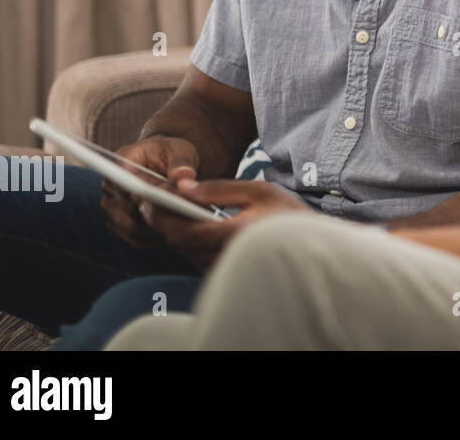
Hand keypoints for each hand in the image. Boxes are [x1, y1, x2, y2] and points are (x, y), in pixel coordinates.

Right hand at [101, 135, 200, 248]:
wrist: (166, 163)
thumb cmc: (171, 154)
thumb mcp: (181, 149)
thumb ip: (182, 161)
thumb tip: (183, 176)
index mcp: (120, 165)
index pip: (125, 186)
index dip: (147, 197)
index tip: (170, 201)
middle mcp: (110, 189)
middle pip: (129, 212)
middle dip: (157, 217)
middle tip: (186, 218)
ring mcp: (113, 209)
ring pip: (133, 229)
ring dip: (158, 231)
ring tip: (185, 226)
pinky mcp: (121, 226)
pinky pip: (136, 240)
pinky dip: (156, 240)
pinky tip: (177, 234)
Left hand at [141, 177, 310, 270]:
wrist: (308, 245)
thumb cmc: (286, 215)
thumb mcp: (258, 191)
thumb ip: (219, 189)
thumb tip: (184, 187)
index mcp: (234, 234)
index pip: (184, 231)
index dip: (162, 214)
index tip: (151, 196)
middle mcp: (225, 256)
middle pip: (178, 242)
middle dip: (162, 218)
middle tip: (155, 196)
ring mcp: (223, 268)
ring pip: (184, 250)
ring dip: (174, 228)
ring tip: (171, 204)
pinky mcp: (223, 272)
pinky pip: (194, 256)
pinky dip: (188, 238)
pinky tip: (191, 221)